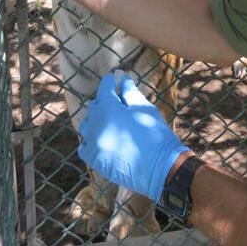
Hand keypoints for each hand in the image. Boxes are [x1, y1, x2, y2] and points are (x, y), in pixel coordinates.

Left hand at [78, 73, 190, 201]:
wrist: (161, 168)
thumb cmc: (155, 134)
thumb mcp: (145, 108)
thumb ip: (130, 91)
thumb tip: (122, 77)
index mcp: (109, 110)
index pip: (104, 90)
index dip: (109, 82)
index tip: (112, 78)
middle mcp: (96, 126)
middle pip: (94, 107)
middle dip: (104, 102)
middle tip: (117, 101)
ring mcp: (94, 145)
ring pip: (87, 126)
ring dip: (96, 121)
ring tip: (109, 122)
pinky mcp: (95, 161)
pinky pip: (85, 147)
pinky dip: (91, 141)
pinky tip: (102, 139)